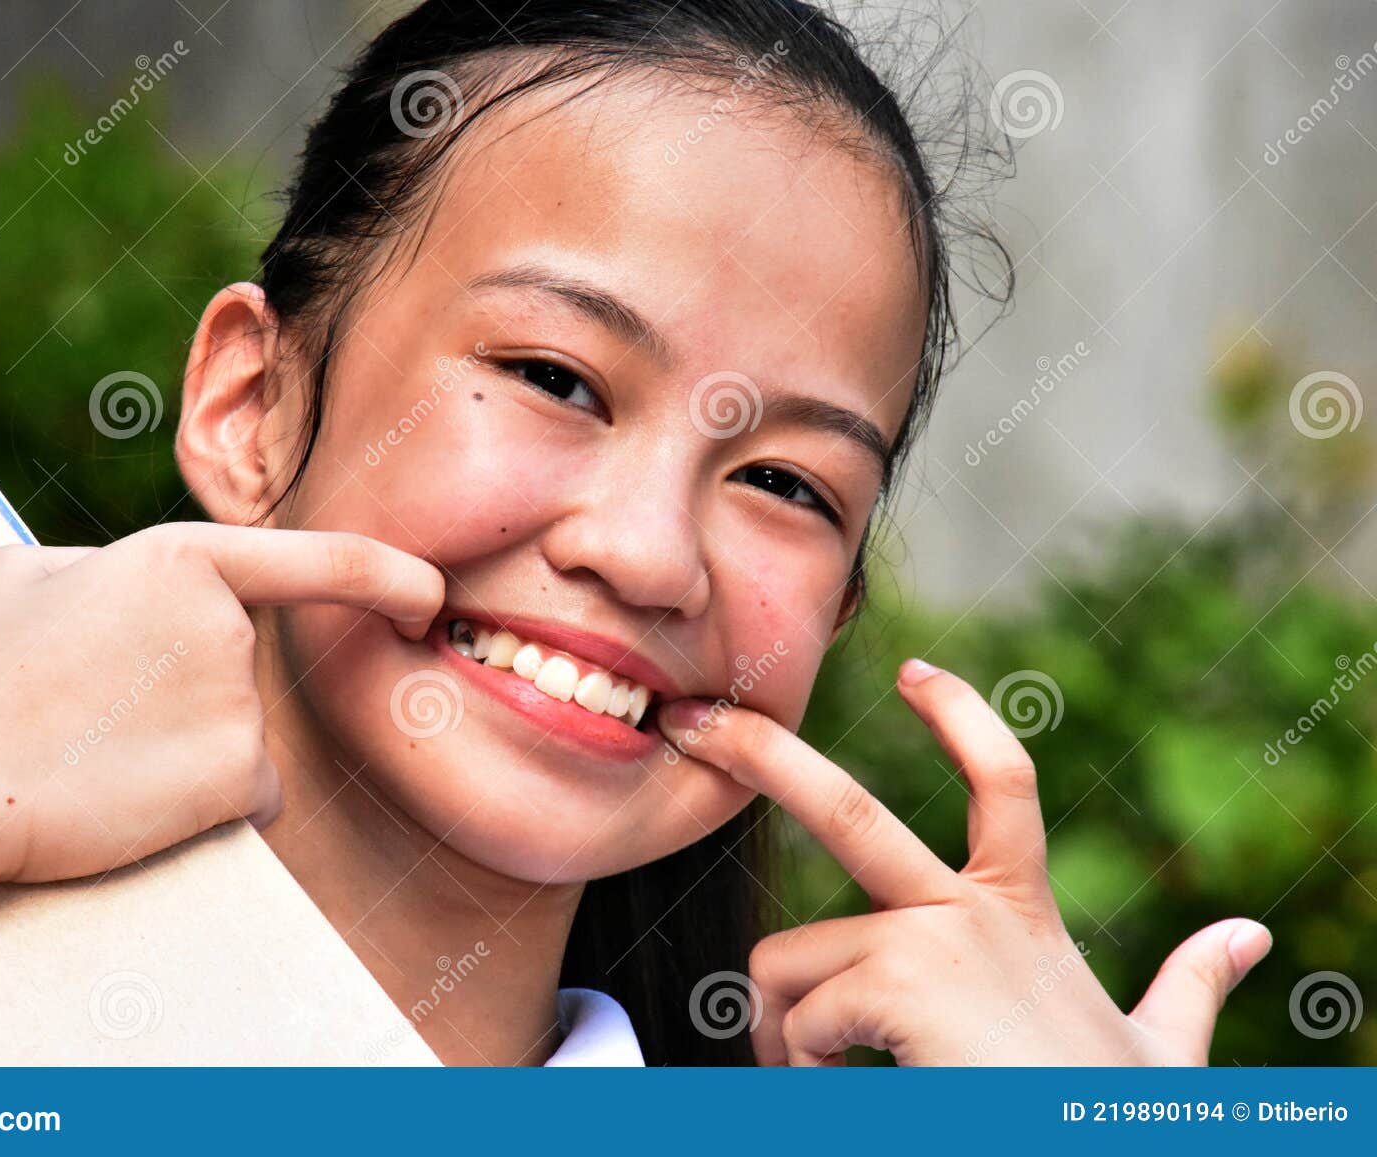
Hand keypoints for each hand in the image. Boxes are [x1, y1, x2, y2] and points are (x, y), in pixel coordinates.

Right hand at [0, 522, 443, 883]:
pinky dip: (202, 805)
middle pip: (238, 670)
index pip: (322, 563)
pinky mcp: (239, 778)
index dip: (388, 576)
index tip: (428, 594)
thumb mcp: (21, 573)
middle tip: (91, 714)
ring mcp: (239, 704)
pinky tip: (132, 799)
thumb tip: (135, 588)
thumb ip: (103, 565)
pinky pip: (245, 794)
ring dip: (182, 751)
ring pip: (238, 736)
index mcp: (183, 560)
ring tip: (92, 754)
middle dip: (180, 696)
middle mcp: (229, 628)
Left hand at [657, 658, 1271, 1065]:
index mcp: (1018, 908)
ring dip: (784, 1029)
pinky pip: (800, 1019)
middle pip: (848, 810)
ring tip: (819, 1075)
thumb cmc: (1111, 1114)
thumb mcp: (1158, 1042)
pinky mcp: (899, 987)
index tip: (914, 668)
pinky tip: (844, 1092)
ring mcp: (930, 943)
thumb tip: (1252, 938)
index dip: (963, 715)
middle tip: (691, 723)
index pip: (1006, 779)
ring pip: (792, 962)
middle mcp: (970, 909)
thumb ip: (1191, 981)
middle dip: (759, 753)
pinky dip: (801, 1066)